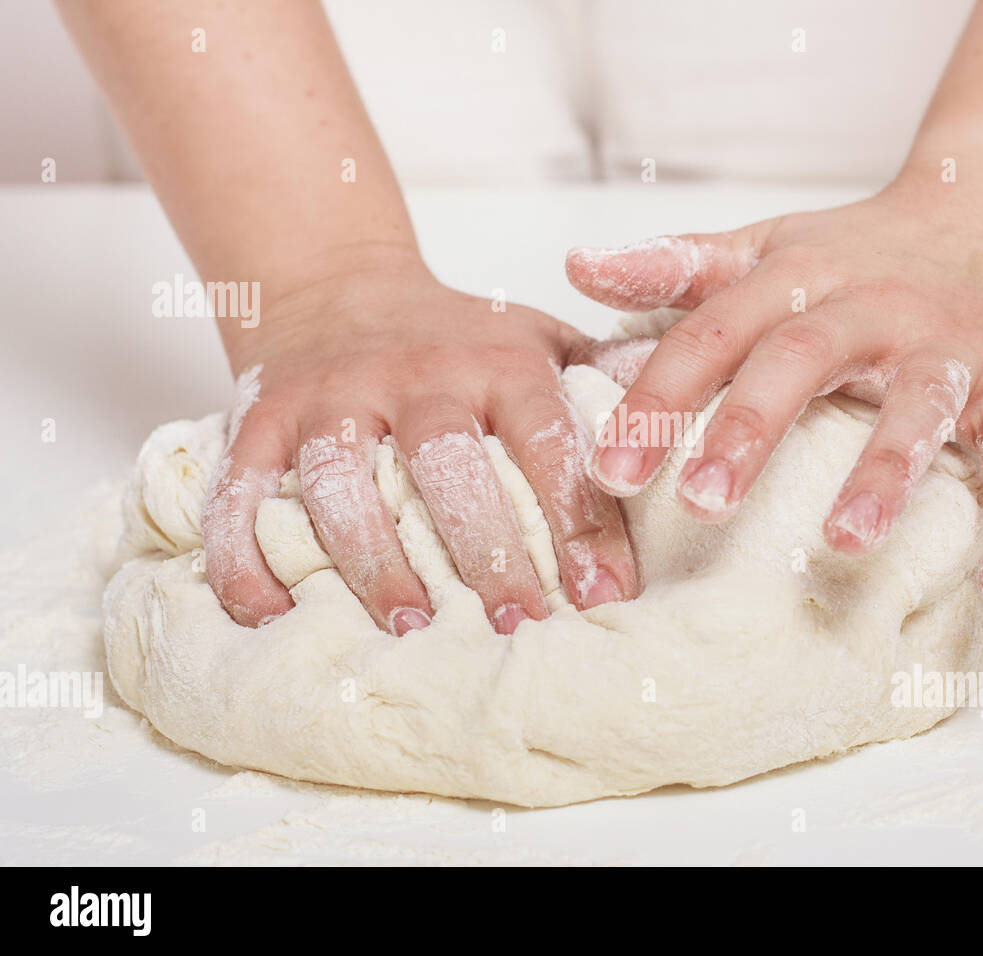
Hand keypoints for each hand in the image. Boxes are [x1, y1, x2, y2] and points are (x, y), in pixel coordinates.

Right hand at [204, 252, 637, 634]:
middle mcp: (414, 373)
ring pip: (343, 478)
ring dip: (374, 557)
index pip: (547, 437)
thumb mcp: (538, 336)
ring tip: (410, 625)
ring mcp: (331, 395)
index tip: (607, 596)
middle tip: (517, 625)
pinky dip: (243, 553)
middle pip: (448, 462)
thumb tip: (692, 422)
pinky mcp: (259, 417)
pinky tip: (269, 612)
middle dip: (486, 548)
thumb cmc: (455, 334)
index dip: (579, 518)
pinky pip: (240, 488)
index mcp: (497, 360)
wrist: (335, 283)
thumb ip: (603, 379)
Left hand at [566, 171, 982, 607]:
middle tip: (699, 504)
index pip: (711, 335)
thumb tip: (576, 269)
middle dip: (750, 430)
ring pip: (918, 407)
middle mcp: (872, 307)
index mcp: (797, 280)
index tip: (604, 474)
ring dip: (885, 474)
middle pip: (802, 359)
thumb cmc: (862, 248)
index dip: (657, 400)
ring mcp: (949, 348)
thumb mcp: (767, 247)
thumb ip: (675, 266)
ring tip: (845, 543)